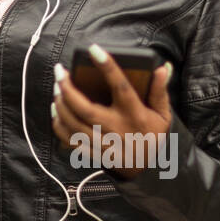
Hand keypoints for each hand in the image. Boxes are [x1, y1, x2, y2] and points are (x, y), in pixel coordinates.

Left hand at [50, 43, 173, 179]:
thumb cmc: (153, 135)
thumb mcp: (163, 115)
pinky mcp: (93, 154)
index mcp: (135, 115)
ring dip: (60, 104)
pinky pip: (69, 140)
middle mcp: (118, 129)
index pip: (121, 87)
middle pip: (86, 109)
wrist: (150, 171)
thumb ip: (160, 91)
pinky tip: (56, 109)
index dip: (108, 67)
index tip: (94, 49)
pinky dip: (58, 124)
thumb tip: (162, 67)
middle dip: (68, 89)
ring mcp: (104, 144)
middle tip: (59, 71)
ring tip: (57, 87)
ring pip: (74, 124)